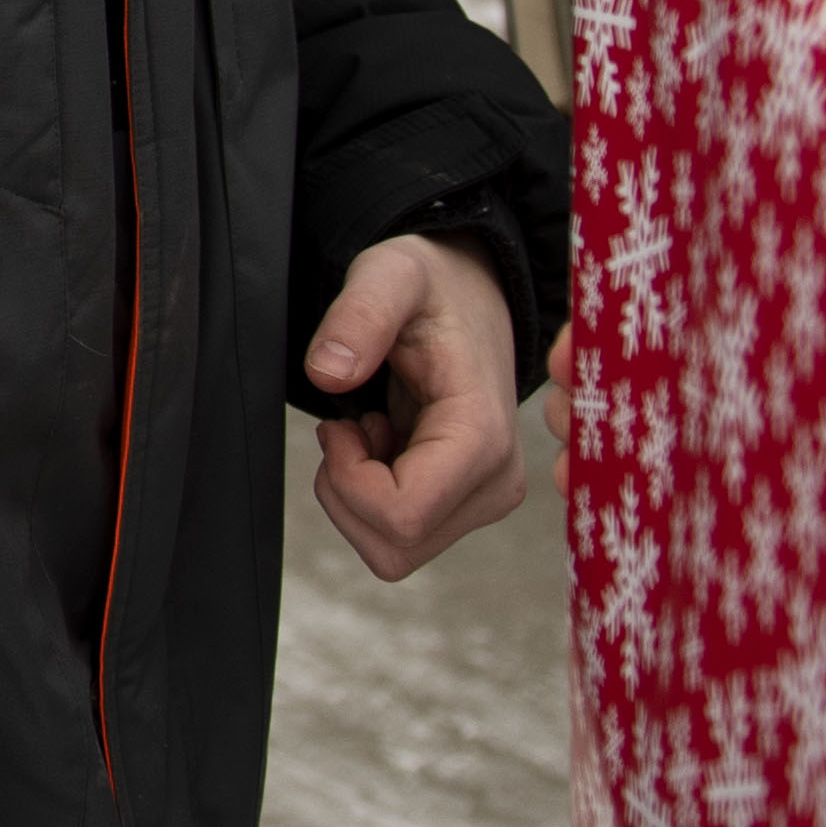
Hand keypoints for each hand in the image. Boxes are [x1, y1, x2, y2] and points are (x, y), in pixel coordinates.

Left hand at [305, 232, 527, 581]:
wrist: (471, 294)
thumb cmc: (433, 287)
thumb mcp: (390, 275)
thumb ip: (360, 313)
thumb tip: (328, 373)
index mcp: (483, 436)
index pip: (404, 517)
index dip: (349, 481)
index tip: (343, 424)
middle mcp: (497, 482)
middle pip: (395, 545)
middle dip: (346, 492)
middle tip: (350, 425)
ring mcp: (486, 499)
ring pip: (395, 551)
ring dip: (356, 496)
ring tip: (371, 430)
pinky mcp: (469, 505)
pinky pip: (401, 537)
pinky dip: (370, 497)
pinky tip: (385, 441)